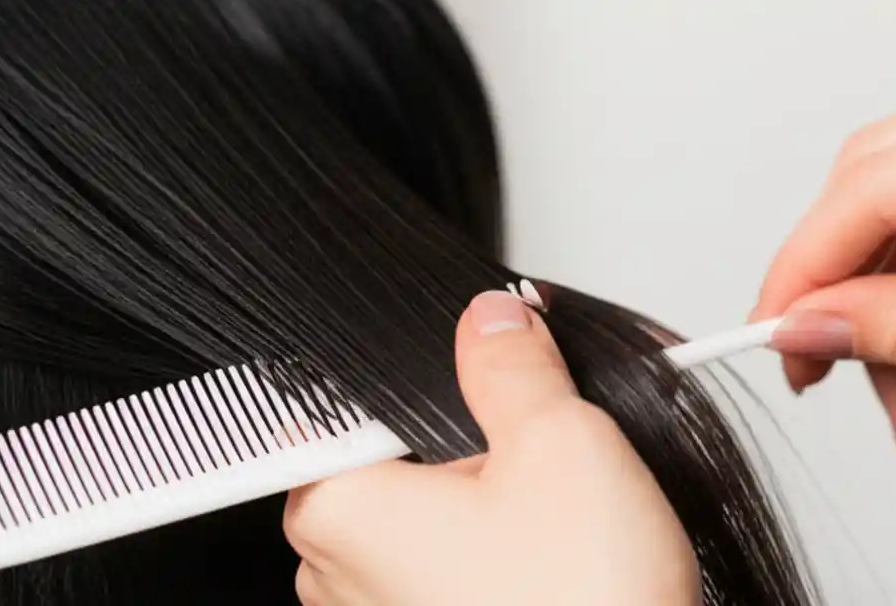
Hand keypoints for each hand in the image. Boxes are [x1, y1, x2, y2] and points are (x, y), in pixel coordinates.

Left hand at [282, 291, 699, 605]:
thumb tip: (493, 320)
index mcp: (337, 509)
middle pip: (387, 458)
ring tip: (547, 523)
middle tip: (530, 455)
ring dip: (478, 505)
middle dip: (460, 445)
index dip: (422, 376)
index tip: (473, 375)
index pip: (344, 400)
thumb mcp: (560, 444)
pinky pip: (439, 575)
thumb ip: (511, 364)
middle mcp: (334, 574)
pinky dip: (484, 558)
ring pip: (420, 520)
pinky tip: (543, 565)